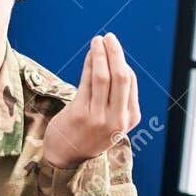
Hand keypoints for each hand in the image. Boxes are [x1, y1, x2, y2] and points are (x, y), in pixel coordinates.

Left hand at [42, 32, 140, 168]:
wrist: (66, 158)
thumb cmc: (88, 134)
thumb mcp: (111, 120)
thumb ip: (117, 98)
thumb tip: (118, 62)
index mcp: (130, 119)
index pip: (130, 82)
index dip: (122, 62)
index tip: (113, 49)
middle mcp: (118, 119)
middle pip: (121, 77)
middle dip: (115, 53)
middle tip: (109, 37)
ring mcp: (99, 118)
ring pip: (104, 77)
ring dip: (101, 54)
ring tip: (97, 41)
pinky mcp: (81, 115)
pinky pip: (87, 83)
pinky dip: (89, 65)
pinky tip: (88, 55)